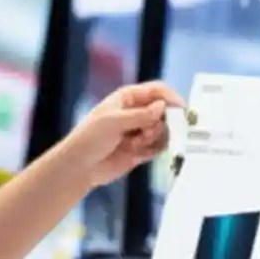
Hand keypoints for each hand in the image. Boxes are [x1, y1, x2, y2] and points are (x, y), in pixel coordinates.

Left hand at [67, 81, 184, 186]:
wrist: (79, 167)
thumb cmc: (89, 139)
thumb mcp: (113, 122)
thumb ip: (139, 115)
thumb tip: (162, 106)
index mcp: (127, 98)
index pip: (156, 90)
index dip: (170, 97)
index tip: (180, 109)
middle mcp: (136, 112)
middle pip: (164, 111)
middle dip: (162, 121)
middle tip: (149, 132)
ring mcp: (139, 131)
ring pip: (164, 129)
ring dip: (155, 137)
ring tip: (136, 143)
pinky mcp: (142, 149)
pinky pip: (159, 146)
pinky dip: (155, 149)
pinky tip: (139, 152)